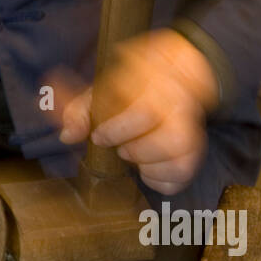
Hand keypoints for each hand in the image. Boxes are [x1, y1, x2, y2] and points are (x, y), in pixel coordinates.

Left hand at [51, 29, 219, 195]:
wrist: (174, 81)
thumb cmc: (132, 92)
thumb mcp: (103, 92)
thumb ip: (80, 111)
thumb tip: (67, 135)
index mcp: (159, 90)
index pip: (145, 114)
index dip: (117, 131)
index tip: (99, 136)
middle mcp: (182, 112)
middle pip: (170, 141)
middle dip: (135, 149)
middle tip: (120, 148)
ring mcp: (193, 137)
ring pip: (179, 162)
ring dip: (147, 165)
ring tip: (132, 155)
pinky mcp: (193, 158)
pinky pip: (179, 179)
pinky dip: (157, 180)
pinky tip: (145, 166)